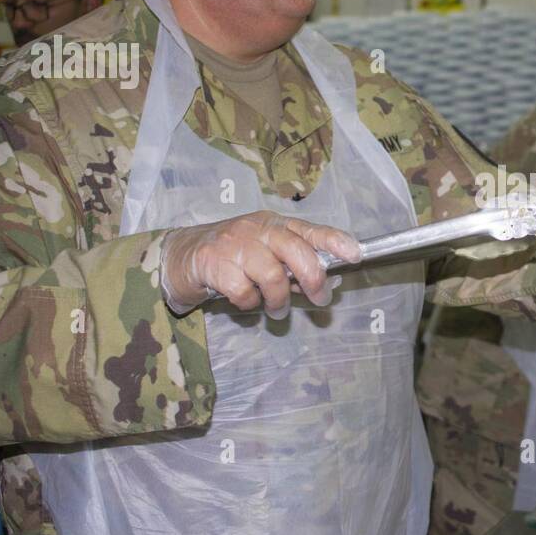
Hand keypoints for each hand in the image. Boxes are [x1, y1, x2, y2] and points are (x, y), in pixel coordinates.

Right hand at [160, 210, 361, 318]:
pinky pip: (244, 292)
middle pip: (296, 250)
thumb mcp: (264, 254)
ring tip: (276, 310)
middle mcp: (257, 229)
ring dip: (279, 300)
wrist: (180, 256)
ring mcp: (235, 245)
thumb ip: (291, 266)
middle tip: (320, 299)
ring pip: (272, 275)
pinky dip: (249, 304)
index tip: (355, 254)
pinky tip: (244, 301)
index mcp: (274, 224)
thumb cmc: (231, 257)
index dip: (335, 241)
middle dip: (314, 278)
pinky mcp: (214, 264)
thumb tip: (322, 284)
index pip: (310, 229)